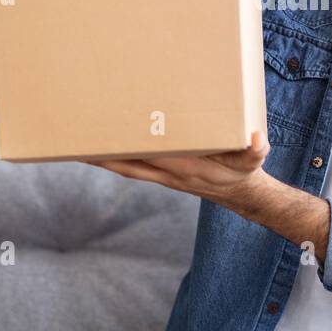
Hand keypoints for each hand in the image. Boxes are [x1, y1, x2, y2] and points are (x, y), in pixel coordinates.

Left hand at [85, 130, 272, 206]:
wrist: (242, 196)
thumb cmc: (245, 171)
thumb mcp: (254, 161)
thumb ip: (255, 150)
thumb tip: (257, 139)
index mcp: (186, 167)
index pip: (150, 156)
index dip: (128, 147)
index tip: (107, 133)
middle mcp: (169, 174)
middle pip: (126, 166)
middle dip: (100, 156)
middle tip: (74, 139)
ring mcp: (164, 177)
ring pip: (126, 168)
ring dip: (102, 159)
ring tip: (77, 144)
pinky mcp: (164, 175)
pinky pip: (134, 168)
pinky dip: (116, 160)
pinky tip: (104, 149)